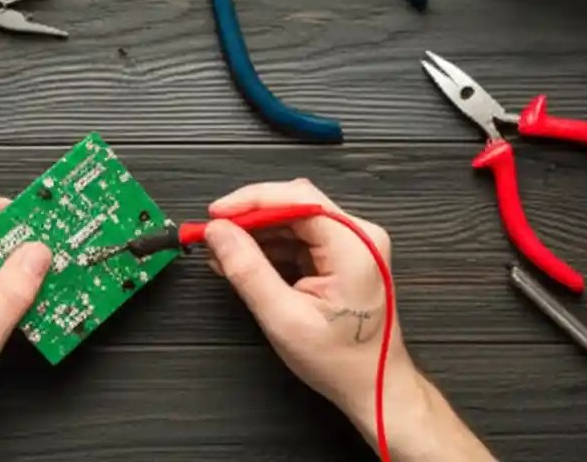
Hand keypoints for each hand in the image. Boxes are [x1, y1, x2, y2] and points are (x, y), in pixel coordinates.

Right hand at [203, 179, 492, 460]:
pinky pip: (300, 237)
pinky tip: (244, 260)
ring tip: (223, 252)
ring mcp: (354, 244)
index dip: (250, 201)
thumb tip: (218, 232)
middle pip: (294, 204)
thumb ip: (248, 270)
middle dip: (249, 216)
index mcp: (355, 246)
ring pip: (294, 219)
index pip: (297, 199)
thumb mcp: (284, 318)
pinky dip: (270, 245)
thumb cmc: (340, 361)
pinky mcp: (343, 255)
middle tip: (213, 232)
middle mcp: (360, 236)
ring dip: (256, 232)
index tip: (215, 214)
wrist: (374, 386)